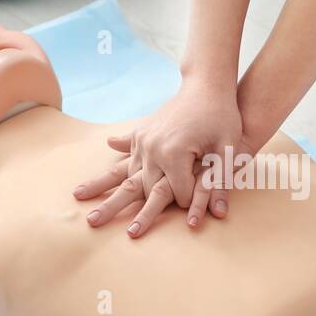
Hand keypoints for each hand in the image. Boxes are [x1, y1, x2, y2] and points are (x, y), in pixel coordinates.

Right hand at [72, 79, 244, 235]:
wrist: (206, 86)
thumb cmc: (222, 118)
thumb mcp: (228, 150)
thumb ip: (221, 183)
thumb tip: (220, 214)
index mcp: (175, 153)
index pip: (178, 193)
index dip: (190, 202)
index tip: (197, 204)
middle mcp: (153, 148)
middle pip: (145, 189)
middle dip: (130, 211)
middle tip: (108, 229)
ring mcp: (144, 140)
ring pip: (128, 175)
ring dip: (107, 192)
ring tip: (86, 208)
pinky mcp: (141, 134)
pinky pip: (126, 157)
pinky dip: (113, 170)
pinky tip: (93, 183)